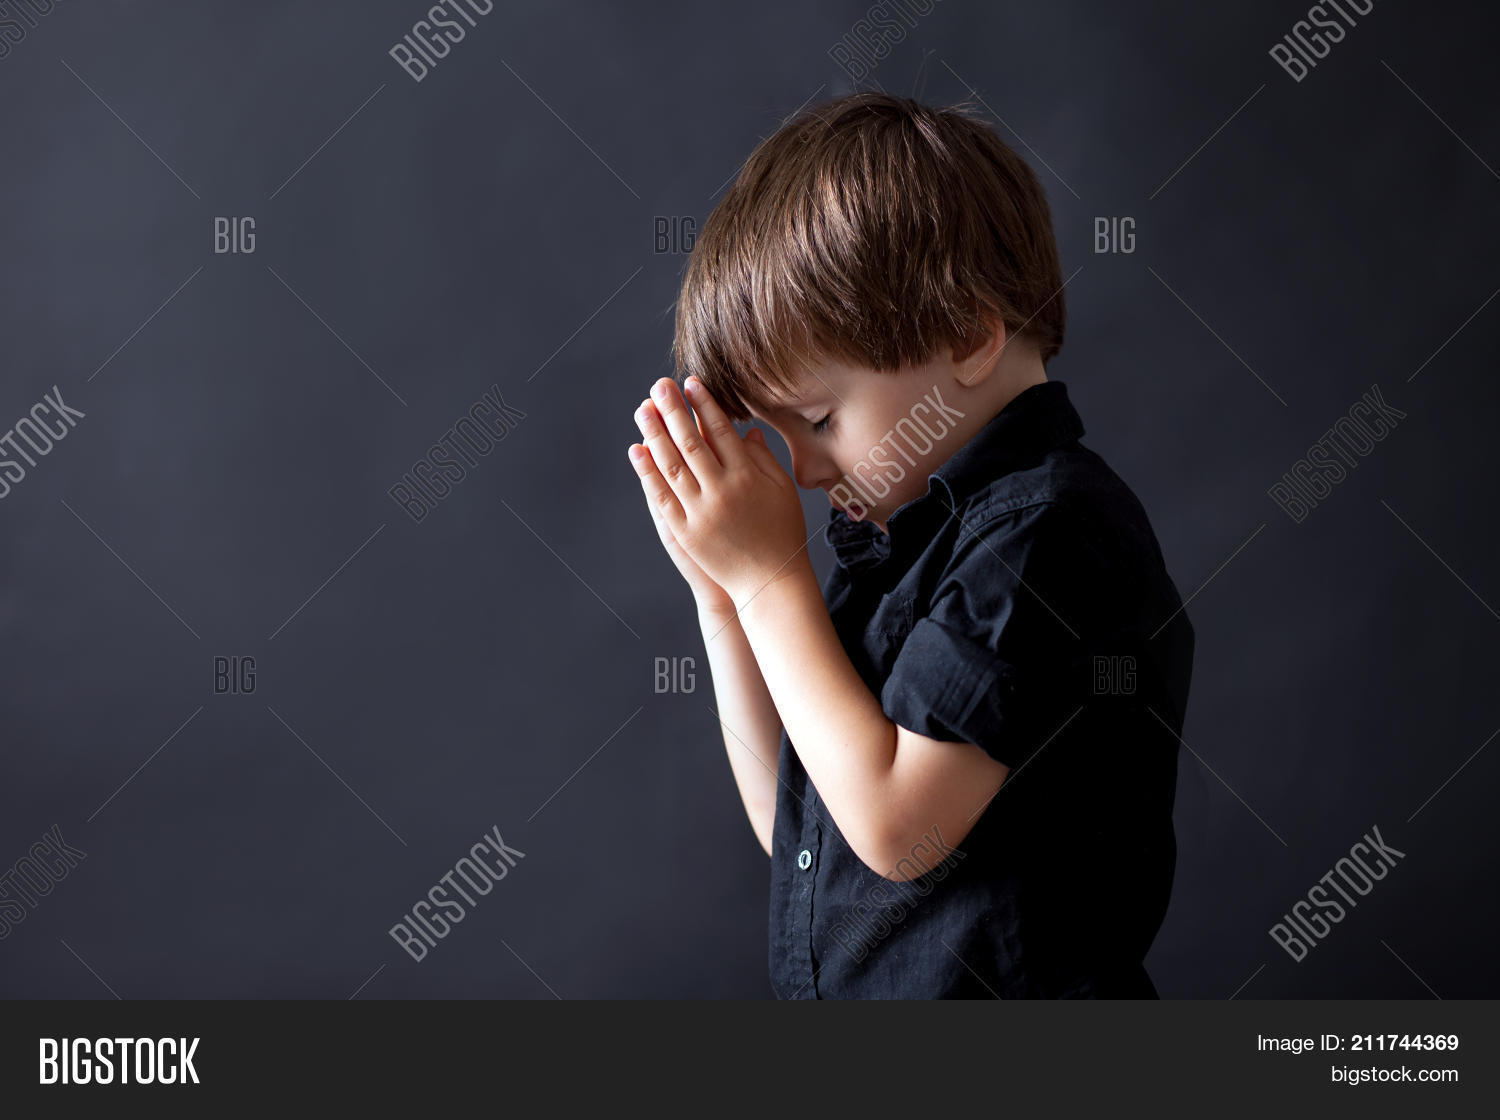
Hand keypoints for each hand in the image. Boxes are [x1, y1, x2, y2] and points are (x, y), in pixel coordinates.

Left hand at [627, 376, 810, 611]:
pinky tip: (637, 450)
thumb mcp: (782, 491)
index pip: (720, 432)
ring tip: (643, 409)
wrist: (769, 581)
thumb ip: (763, 459)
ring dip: (655, 434)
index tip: (691, 383)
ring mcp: (700, 512)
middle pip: (691, 442)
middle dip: (673, 410)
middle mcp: (722, 491)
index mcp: (747, 477)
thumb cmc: (782, 532)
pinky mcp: (685, 532)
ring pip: (672, 465)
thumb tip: (745, 431)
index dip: (704, 405)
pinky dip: (647, 472)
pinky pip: (661, 496)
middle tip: (658, 386)